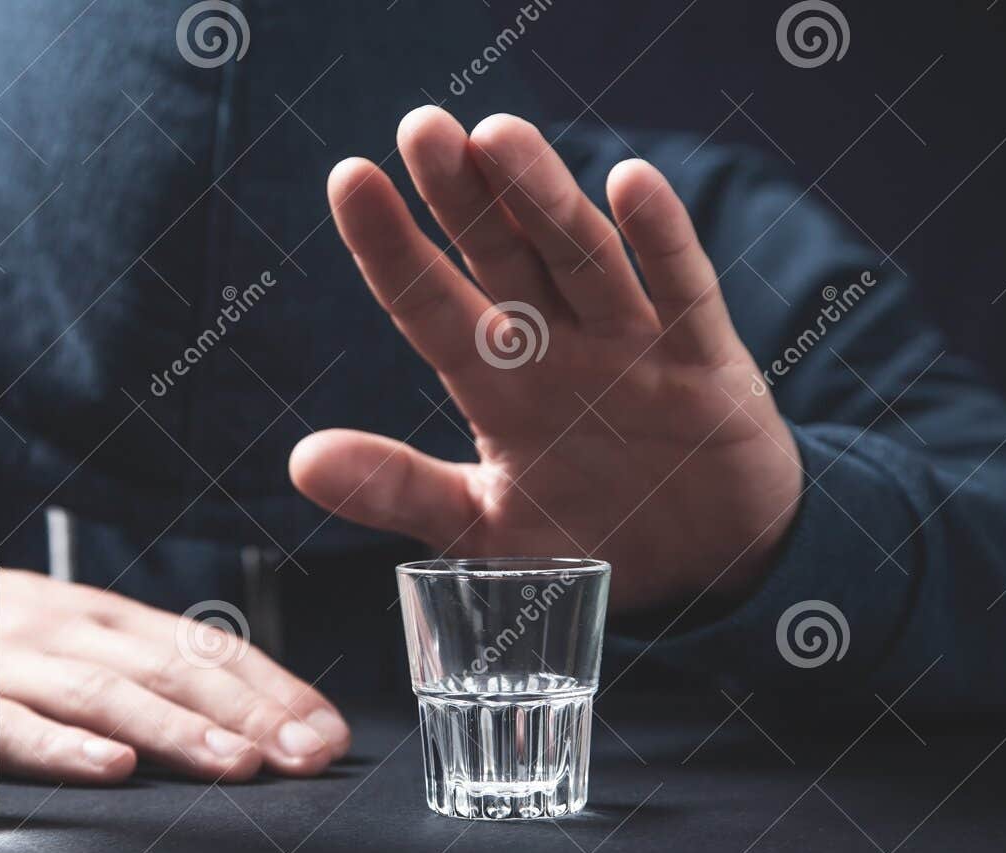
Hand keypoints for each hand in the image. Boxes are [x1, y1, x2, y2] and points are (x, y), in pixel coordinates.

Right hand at [0, 568, 349, 783]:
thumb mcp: (61, 646)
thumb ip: (130, 676)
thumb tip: (231, 725)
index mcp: (100, 617)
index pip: (204, 646)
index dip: (271, 686)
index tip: (328, 730)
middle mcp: (66, 628)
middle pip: (173, 667)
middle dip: (250, 712)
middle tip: (308, 754)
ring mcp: (11, 659)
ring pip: (108, 692)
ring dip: (179, 729)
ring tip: (238, 764)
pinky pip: (14, 726)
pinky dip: (66, 747)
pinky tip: (114, 769)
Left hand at [290, 109, 803, 613]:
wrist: (706, 570)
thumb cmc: (588, 539)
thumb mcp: (481, 529)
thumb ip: (398, 489)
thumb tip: (300, 462)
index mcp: (498, 384)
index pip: (429, 305)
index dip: (390, 246)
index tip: (348, 178)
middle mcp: (557, 348)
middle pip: (502, 257)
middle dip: (463, 195)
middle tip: (422, 129)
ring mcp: (631, 346)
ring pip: (580, 258)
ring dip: (542, 198)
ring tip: (499, 137)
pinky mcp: (705, 363)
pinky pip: (682, 293)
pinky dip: (661, 243)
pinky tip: (631, 185)